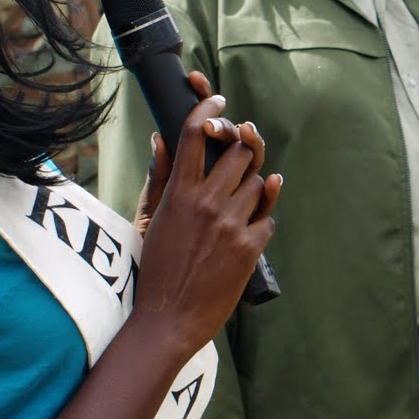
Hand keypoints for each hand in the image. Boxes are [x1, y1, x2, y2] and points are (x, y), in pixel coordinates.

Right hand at [132, 72, 282, 354]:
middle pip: (239, 151)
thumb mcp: (149, 219)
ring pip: (259, 181)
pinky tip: (248, 227)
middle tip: (237, 152)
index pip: (195, 134)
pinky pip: (268, 215)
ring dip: (252, 185)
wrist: (170, 319)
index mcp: (179, 194)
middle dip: (241, 147)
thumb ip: (159, 177)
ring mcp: (233, 224)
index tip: (217, 100)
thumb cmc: (155, 268)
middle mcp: (208, 203)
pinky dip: (261, 218)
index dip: (208, 109)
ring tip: (237, 202)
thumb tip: (161, 138)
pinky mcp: (252, 247)